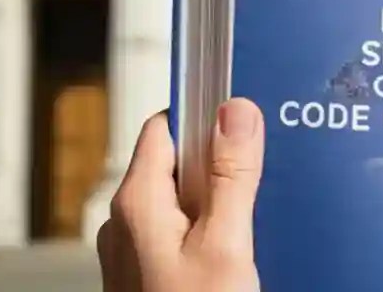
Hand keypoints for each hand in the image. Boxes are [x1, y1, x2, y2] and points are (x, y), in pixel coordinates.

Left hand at [97, 99, 265, 291]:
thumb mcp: (225, 243)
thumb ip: (231, 176)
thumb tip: (236, 110)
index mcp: (137, 202)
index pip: (164, 126)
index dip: (205, 118)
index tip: (245, 125)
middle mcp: (124, 221)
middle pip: (177, 162)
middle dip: (221, 166)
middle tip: (257, 185)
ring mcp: (132, 249)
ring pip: (181, 199)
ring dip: (218, 202)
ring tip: (250, 225)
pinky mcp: (145, 272)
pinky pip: (179, 230)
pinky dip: (208, 231)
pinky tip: (235, 251)